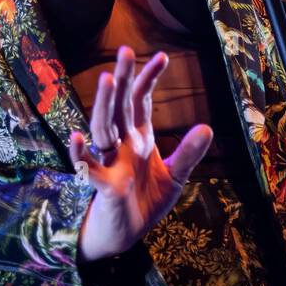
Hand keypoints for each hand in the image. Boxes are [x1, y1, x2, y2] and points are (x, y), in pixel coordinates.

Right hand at [70, 46, 212, 261]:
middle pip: (119, 106)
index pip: (140, 102)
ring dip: (103, 105)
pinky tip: (78, 137)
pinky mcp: (103, 186)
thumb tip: (207, 127)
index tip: (162, 56)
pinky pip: (89, 167)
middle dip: (122, 79)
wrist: (125, 235)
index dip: (148, 79)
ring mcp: (110, 162)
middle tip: (125, 50)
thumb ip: (188, 154)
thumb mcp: (174, 177)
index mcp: (138, 139)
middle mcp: (121, 144)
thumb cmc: (145, 202)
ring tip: (106, 79)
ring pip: (103, 128)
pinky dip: (81, 153)